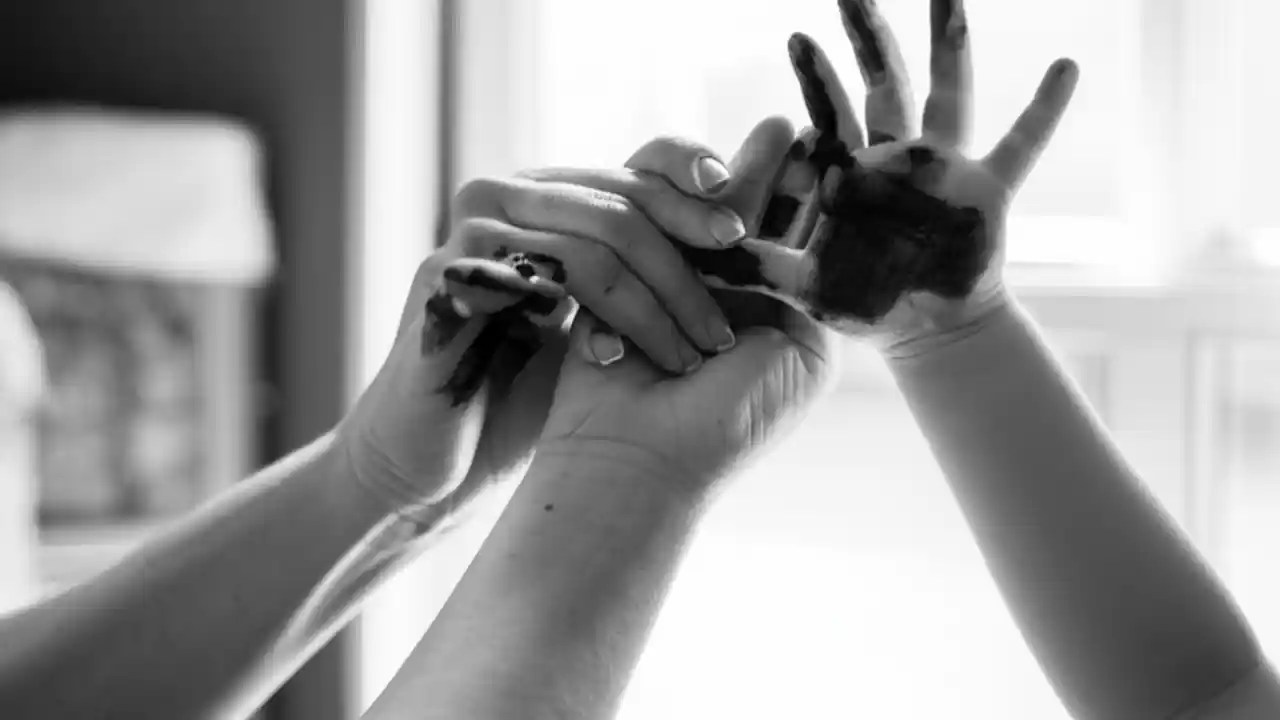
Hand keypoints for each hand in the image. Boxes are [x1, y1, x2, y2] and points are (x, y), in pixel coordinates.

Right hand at [335, 121, 792, 523]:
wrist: (437, 450)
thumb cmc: (525, 387)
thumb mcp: (601, 322)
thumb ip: (651, 275)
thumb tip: (750, 242)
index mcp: (550, 195)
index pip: (639, 165)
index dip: (695, 183)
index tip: (745, 225)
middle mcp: (507, 197)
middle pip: (623, 202)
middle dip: (690, 256)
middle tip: (736, 306)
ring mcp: (472, 233)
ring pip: (593, 244)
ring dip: (656, 303)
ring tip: (694, 354)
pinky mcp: (447, 277)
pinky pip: (543, 284)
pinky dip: (601, 324)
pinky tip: (625, 362)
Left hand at [679, 0, 1079, 356]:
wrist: (927, 333)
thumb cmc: (866, 304)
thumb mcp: (802, 285)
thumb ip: (753, 267)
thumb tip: (692, 257)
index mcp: (853, 172)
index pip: (829, 112)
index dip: (814, 76)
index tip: (794, 35)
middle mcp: (897, 157)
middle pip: (884, 81)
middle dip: (869, 36)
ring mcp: (944, 166)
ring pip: (949, 90)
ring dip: (950, 42)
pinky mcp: (985, 188)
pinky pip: (1021, 142)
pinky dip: (1044, 109)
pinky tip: (1068, 66)